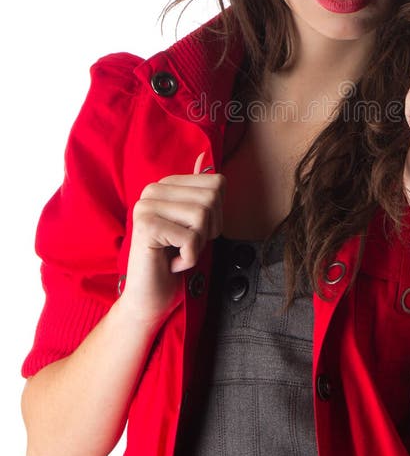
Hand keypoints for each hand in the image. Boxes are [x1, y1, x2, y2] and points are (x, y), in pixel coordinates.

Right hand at [119, 152, 225, 325]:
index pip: (217, 183)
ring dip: (198, 245)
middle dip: (209, 230)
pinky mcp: (146, 226)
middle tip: (187, 245)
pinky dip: (189, 258)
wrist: (149, 297)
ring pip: (202, 216)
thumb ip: (198, 191)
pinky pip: (191, 238)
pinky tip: (172, 263)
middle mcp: (152, 190)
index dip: (218, 214)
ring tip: (178, 252)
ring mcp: (146, 207)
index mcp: (165, 185)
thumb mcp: (193, 223)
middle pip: (212, 198)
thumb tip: (204, 158)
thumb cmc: (173, 260)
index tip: (195, 232)